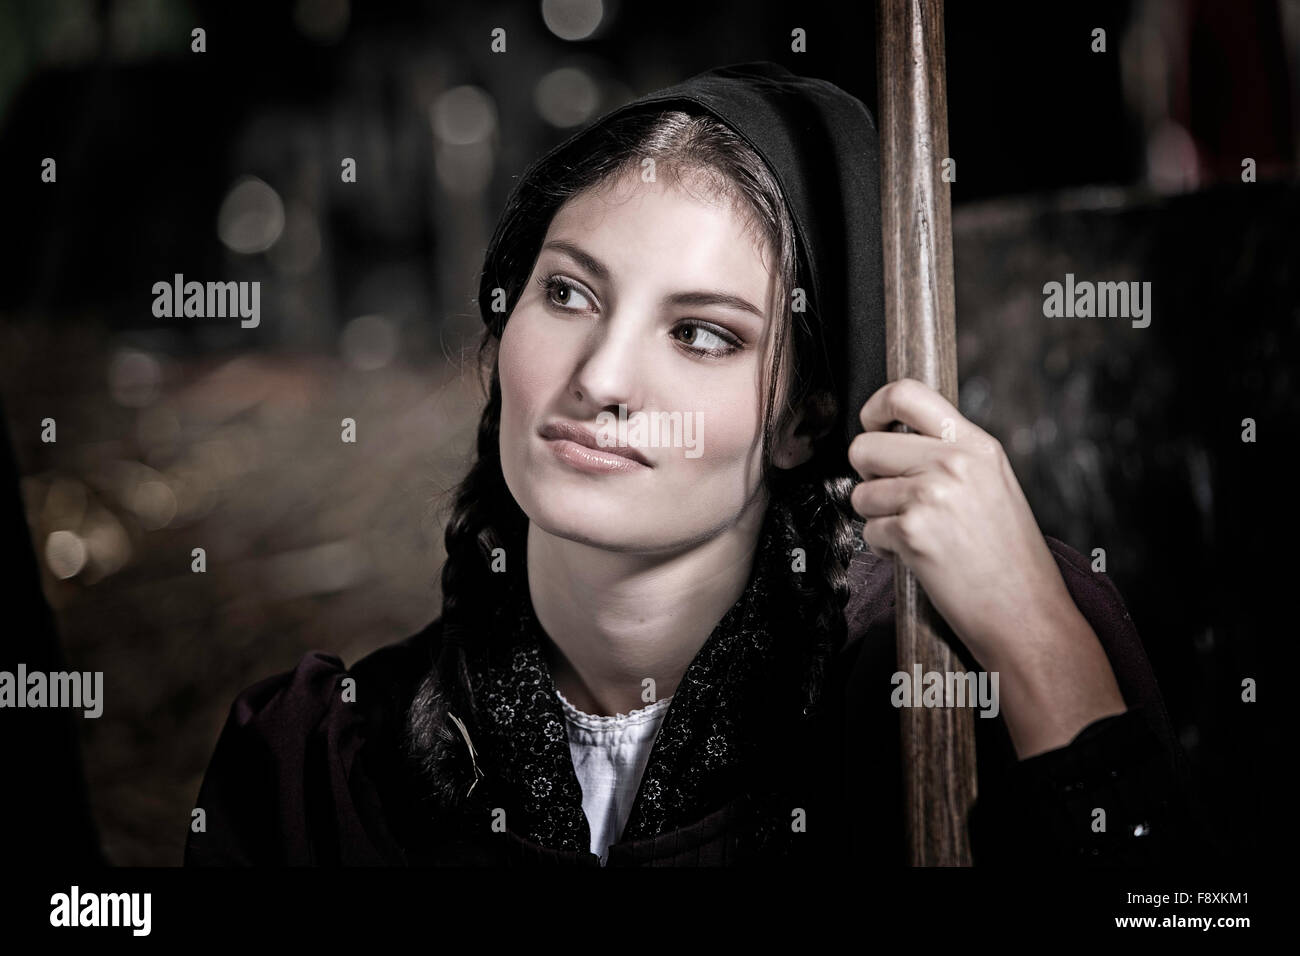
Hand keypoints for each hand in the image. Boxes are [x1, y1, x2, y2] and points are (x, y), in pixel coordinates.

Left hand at [847, 378, 1125, 756]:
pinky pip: (869, 531)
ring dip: (877, 517)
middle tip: (893, 498)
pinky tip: (920, 558)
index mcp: (976, 444)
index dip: (874, 406)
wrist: (1027, 614)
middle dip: (867, 475)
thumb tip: (896, 437)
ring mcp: (932, 496)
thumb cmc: (1010, 558)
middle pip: (864, 446)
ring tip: (918, 535)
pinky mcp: (914, 532)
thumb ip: (952, 455)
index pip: (906, 393)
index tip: (871, 425)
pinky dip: (885, 548)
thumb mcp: (994, 484)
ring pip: (860, 493)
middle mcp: (954, 462)